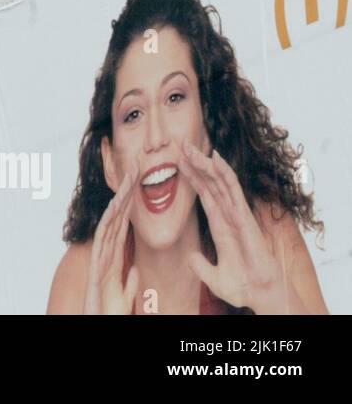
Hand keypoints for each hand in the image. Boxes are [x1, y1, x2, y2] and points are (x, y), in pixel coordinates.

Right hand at [83, 169, 140, 314]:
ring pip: (111, 220)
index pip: (125, 222)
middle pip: (118, 214)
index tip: (140, 179)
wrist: (98, 325)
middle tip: (137, 163)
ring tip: (130, 175)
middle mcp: (106, 252)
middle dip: (127, 189)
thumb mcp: (124, 296)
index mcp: (115, 258)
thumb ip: (129, 281)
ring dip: (120, 198)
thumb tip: (134, 269)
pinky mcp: (97, 265)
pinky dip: (109, 221)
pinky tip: (115, 206)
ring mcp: (100, 256)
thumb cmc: (108, 314)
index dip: (132, 201)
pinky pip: (103, 239)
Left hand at [178, 140, 285, 311]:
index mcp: (220, 226)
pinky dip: (225, 173)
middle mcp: (228, 216)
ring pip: (220, 182)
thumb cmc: (242, 287)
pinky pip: (234, 191)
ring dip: (206, 163)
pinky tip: (216, 159)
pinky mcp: (244, 218)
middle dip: (196, 163)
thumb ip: (200, 265)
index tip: (180, 160)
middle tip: (181, 143)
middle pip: (210, 183)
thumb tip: (190, 257)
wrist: (259, 295)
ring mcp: (237, 215)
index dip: (193, 177)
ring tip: (191, 145)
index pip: (204, 195)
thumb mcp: (213, 276)